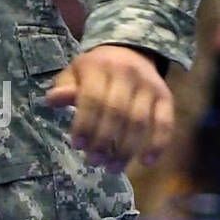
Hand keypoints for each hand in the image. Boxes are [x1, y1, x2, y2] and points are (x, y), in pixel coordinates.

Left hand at [45, 44, 173, 170]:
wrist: (129, 51)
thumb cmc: (95, 70)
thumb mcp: (74, 73)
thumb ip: (64, 88)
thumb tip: (53, 100)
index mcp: (99, 67)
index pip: (92, 99)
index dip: (85, 124)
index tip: (77, 146)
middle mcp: (127, 74)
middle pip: (117, 113)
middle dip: (104, 142)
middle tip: (94, 162)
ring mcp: (149, 85)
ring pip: (140, 121)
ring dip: (126, 149)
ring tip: (113, 168)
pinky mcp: (166, 96)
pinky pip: (165, 123)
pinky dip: (158, 144)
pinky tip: (145, 162)